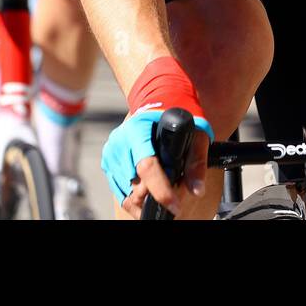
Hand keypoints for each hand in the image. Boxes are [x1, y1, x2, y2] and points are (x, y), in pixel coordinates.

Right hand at [105, 56, 213, 216]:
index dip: (161, 190)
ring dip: (144, 199)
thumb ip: (196, 162)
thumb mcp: (194, 133)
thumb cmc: (177, 115)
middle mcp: (120, 142)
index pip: (147, 167)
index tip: (175, 206)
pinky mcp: (108, 162)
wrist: (156, 99)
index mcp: (137, 131)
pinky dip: (134, 197)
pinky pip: (120, 190)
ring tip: (163, 190)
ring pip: (126, 192)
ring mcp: (112, 153)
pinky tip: (149, 191)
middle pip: (136, 184)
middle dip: (156, 195)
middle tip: (174, 196)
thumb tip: (196, 190)